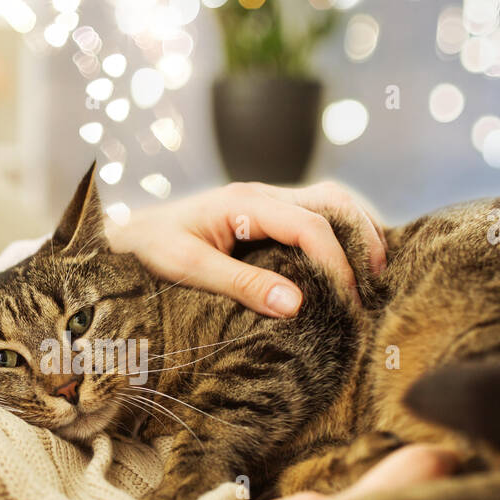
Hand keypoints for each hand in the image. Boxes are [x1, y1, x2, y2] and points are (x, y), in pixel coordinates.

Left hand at [104, 180, 387, 316]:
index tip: (349, 303)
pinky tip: (348, 268)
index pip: (310, 226)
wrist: (121, 235)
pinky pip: (314, 217)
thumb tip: (296, 304)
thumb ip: (241, 284)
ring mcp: (264, 203)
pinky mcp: (262, 218)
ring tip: (374, 276)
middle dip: (363, 238)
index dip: (337, 264)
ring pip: (330, 203)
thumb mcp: (187, 269)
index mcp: (244, 203)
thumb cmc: (146, 250)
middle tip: (378, 285)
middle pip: (333, 201)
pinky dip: (340, 237)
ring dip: (357, 233)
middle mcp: (260, 195)